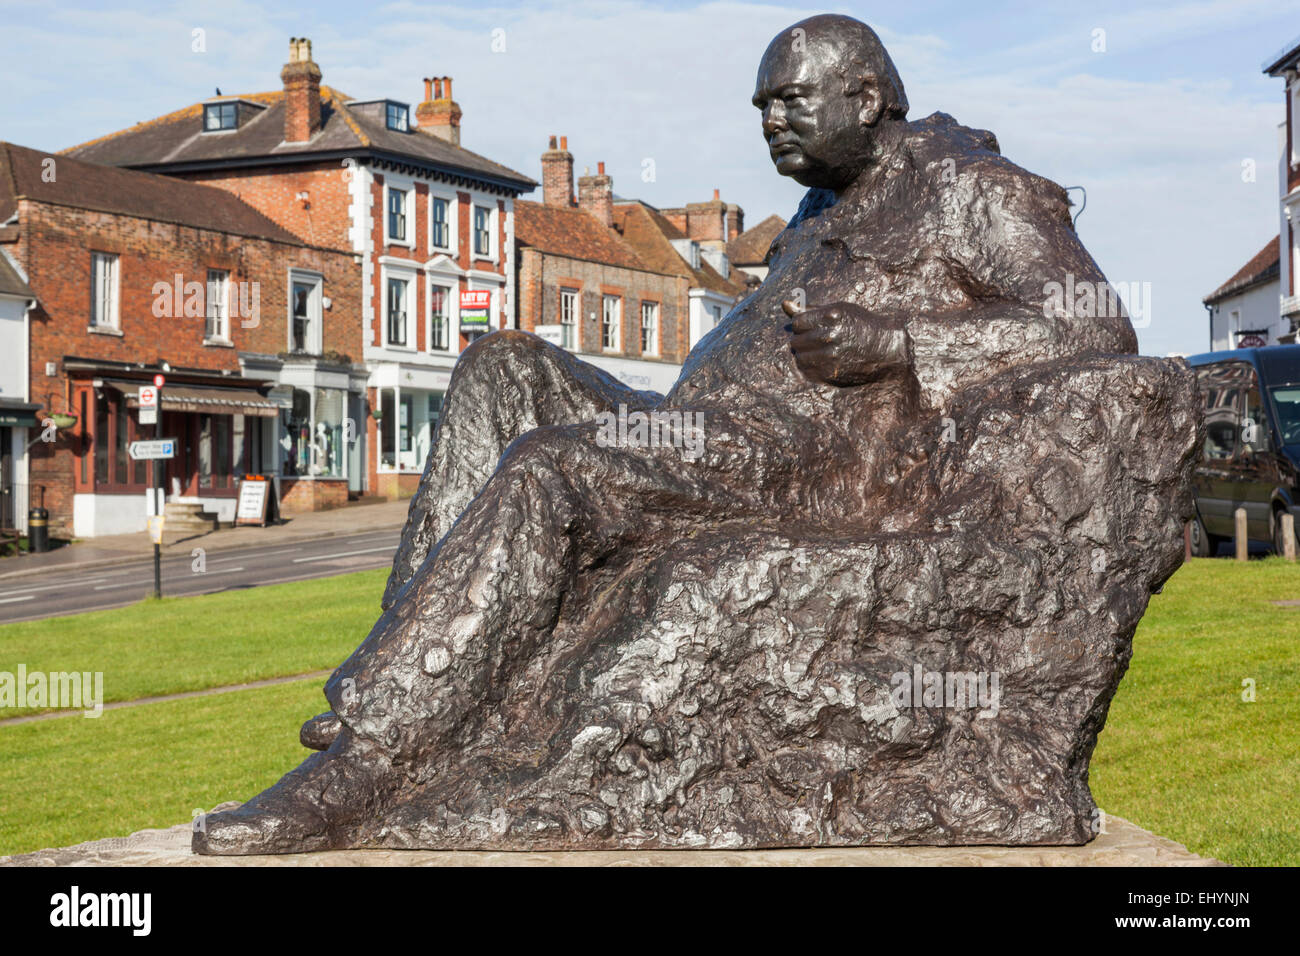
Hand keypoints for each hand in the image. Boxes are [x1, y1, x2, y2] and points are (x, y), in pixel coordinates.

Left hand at [782, 298, 910, 386]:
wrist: (885, 349)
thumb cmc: (860, 325)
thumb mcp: (839, 310)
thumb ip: (810, 309)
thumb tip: (784, 304)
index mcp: (831, 316)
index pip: (797, 322)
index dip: (803, 325)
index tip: (813, 328)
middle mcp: (829, 335)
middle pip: (795, 340)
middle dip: (803, 340)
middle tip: (818, 341)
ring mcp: (830, 355)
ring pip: (799, 356)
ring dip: (806, 354)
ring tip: (820, 351)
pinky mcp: (831, 372)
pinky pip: (807, 369)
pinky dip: (811, 366)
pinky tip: (823, 361)